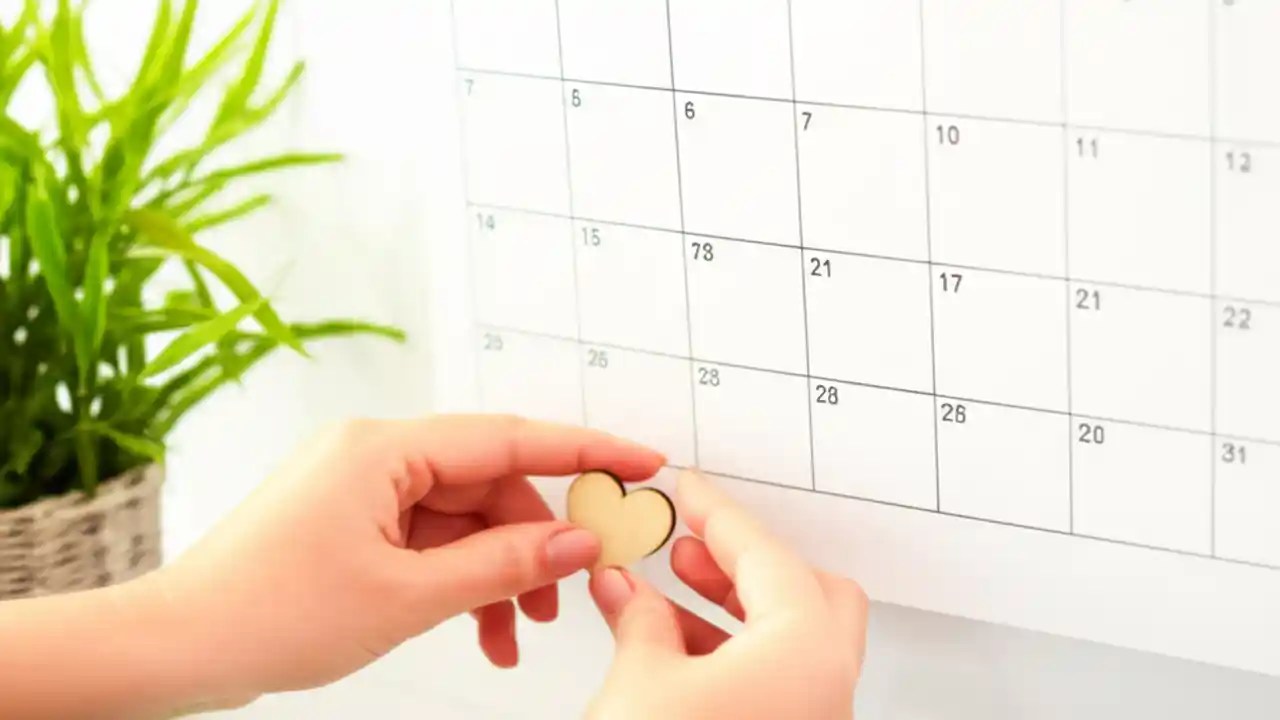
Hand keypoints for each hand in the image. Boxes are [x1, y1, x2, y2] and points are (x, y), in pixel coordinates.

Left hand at [146, 415, 664, 706]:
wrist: (177, 647)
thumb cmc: (267, 612)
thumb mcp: (406, 595)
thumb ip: (503, 563)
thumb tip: (577, 540)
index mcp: (384, 448)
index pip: (509, 438)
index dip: (585, 451)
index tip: (641, 460)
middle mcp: (376, 454)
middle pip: (491, 485)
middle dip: (535, 542)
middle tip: (573, 589)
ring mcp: (364, 489)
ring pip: (465, 521)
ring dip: (499, 574)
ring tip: (518, 633)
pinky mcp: (355, 522)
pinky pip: (431, 542)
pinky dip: (461, 582)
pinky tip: (482, 631)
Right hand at [586, 470, 868, 719]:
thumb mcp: (640, 682)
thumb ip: (638, 621)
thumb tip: (625, 590)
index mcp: (804, 652)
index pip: (764, 555)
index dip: (716, 514)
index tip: (689, 491)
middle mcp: (827, 686)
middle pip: (806, 591)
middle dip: (741, 561)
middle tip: (689, 545)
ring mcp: (814, 717)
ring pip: (790, 641)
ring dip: (730, 609)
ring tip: (661, 597)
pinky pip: (775, 681)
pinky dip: (731, 653)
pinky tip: (669, 648)